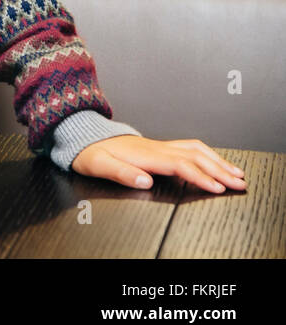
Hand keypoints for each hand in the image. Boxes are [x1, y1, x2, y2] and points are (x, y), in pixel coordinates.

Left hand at [72, 135, 245, 192]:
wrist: (84, 136)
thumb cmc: (90, 153)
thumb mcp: (98, 165)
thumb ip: (122, 173)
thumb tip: (145, 180)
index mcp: (145, 154)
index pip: (180, 165)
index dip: (200, 176)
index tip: (217, 187)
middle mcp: (156, 148)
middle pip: (195, 156)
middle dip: (219, 170)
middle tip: (239, 183)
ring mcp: (159, 145)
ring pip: (195, 149)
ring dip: (218, 161)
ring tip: (237, 173)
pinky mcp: (159, 146)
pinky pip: (189, 147)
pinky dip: (208, 154)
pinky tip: (216, 160)